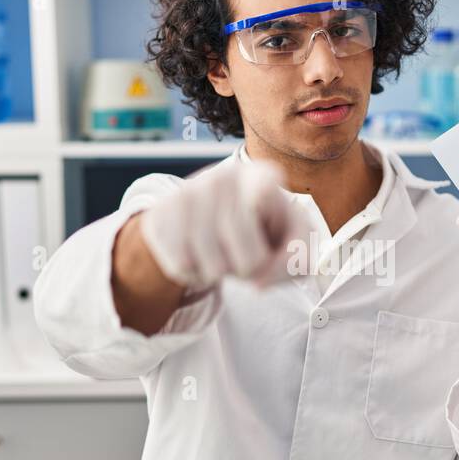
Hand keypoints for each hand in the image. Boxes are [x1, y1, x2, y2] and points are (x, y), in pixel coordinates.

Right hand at [139, 160, 304, 290]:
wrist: (209, 216)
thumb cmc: (263, 229)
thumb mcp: (294, 240)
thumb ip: (298, 261)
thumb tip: (259, 282)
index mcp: (262, 177)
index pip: (264, 189)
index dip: (262, 200)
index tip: (260, 197)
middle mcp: (224, 177)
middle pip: (251, 260)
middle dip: (252, 270)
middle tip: (247, 254)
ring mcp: (188, 194)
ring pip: (215, 269)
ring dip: (221, 274)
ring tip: (221, 252)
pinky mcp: (160, 216)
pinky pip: (183, 268)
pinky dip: (194, 274)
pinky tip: (197, 253)